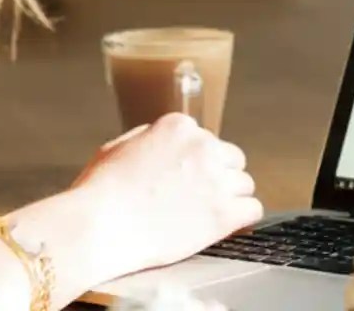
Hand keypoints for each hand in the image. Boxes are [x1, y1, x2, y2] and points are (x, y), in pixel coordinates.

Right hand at [72, 113, 263, 271]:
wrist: (99, 225)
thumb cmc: (100, 191)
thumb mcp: (120, 146)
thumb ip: (151, 138)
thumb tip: (166, 144)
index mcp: (179, 127)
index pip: (206, 140)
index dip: (197, 163)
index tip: (186, 179)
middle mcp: (203, 146)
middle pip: (231, 160)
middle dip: (218, 177)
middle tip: (198, 198)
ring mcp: (216, 179)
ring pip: (244, 184)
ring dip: (230, 198)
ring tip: (206, 215)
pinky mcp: (224, 213)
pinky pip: (253, 209)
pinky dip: (242, 219)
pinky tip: (225, 226)